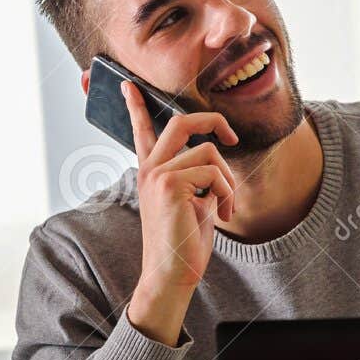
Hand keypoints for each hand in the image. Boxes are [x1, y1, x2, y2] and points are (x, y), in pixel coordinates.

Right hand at [121, 81, 238, 342]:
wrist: (172, 274)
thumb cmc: (184, 242)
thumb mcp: (192, 202)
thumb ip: (196, 176)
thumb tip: (213, 153)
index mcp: (151, 172)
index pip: (142, 131)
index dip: (135, 106)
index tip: (128, 85)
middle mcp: (149, 169)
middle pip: (182, 122)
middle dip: (214, 121)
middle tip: (231, 135)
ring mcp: (157, 175)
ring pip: (208, 150)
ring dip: (227, 179)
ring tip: (225, 206)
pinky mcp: (170, 184)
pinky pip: (213, 172)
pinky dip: (227, 193)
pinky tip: (222, 215)